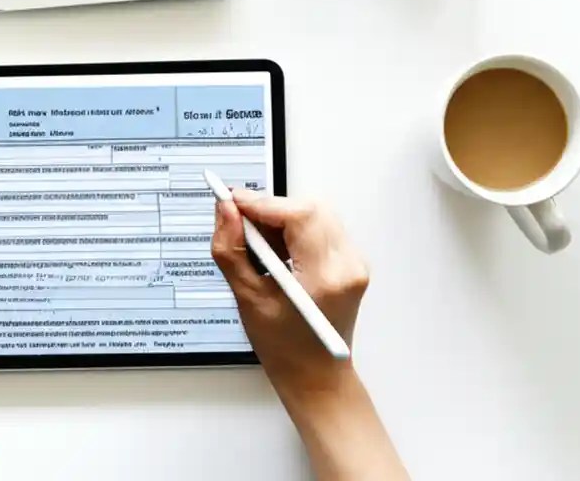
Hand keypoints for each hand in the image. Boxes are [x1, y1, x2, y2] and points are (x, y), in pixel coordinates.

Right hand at [211, 190, 369, 397]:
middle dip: (271, 210)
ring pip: (315, 215)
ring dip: (282, 221)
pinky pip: (321, 228)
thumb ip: (232, 250)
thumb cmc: (286, 350)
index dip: (261, 203)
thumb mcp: (248, 299)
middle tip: (242, 225)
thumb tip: (225, 211)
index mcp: (325, 277)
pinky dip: (294, 232)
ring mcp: (354, 263)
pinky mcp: (350, 262)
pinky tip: (279, 256)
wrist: (317, 376)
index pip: (298, 215)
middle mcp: (348, 265)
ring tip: (261, 249)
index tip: (232, 202)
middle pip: (309, 209)